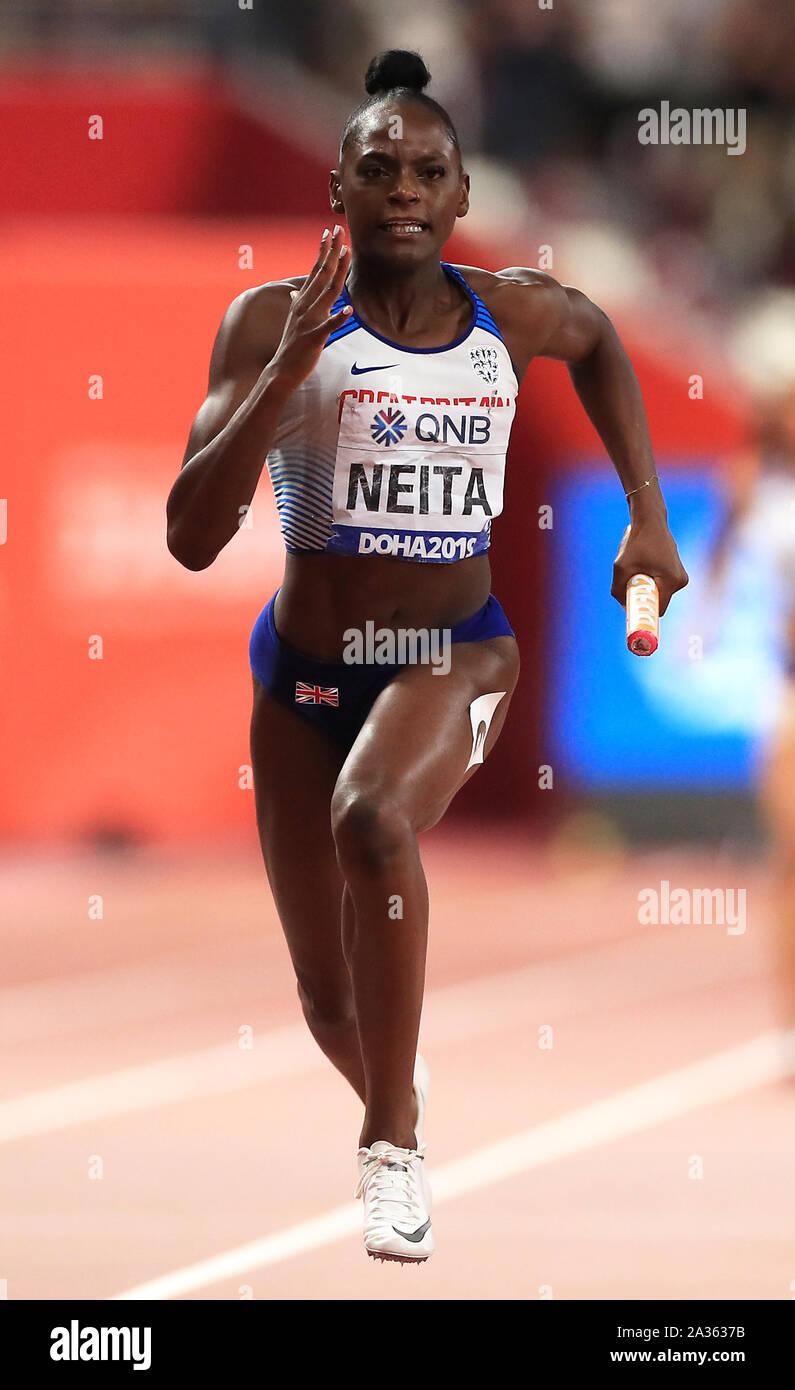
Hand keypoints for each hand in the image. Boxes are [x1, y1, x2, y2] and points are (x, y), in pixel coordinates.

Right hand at [271, 226, 352, 391]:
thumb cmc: (291, 346)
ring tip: (346, 253)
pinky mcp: (313, 338)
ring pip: (327, 292)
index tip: (329, 232)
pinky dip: (338, 317)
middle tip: (339, 229)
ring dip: (337, 272)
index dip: (323, 251)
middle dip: (331, 250)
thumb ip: (297, 304)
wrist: (281, 370)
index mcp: (302, 301)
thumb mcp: (294, 320)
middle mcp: (304, 306)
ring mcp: (308, 321)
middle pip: (321, 274)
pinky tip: (348, 308)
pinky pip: (328, 326)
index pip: (314, 271)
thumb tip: (294, 291)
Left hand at [612, 510, 688, 614]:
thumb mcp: (621, 567)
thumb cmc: (636, 542)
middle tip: (629, 584)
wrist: (650, 520)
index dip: (645, 612)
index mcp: (671, 581)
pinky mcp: (677, 570)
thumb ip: (618, 590)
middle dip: (643, 597)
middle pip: (658, 601)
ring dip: (646, 586)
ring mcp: (680, 575)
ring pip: (659, 592)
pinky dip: (651, 579)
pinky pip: (661, 584)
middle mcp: (680, 580)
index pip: (658, 609)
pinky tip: (644, 563)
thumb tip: (624, 607)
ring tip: (637, 567)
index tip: (633, 613)